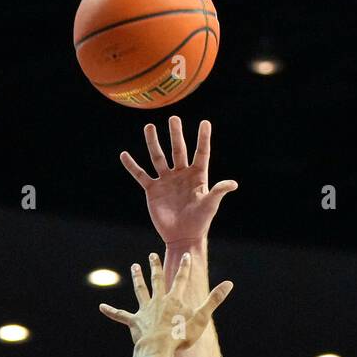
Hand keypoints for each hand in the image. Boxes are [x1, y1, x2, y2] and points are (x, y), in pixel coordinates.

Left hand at [99, 250, 231, 349]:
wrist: (159, 348)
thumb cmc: (180, 336)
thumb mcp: (201, 318)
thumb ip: (214, 300)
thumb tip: (229, 284)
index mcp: (174, 300)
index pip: (181, 279)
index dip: (185, 267)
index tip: (186, 255)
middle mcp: (158, 301)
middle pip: (157, 280)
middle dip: (155, 267)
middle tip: (151, 255)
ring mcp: (145, 311)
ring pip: (140, 291)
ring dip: (137, 278)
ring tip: (133, 267)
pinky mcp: (134, 322)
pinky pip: (121, 315)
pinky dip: (111, 311)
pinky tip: (101, 307)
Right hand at [120, 117, 237, 245]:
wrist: (182, 237)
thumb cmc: (200, 222)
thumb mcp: (210, 205)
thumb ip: (218, 191)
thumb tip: (233, 184)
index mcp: (197, 176)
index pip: (201, 153)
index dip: (203, 138)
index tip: (205, 123)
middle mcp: (181, 174)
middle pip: (178, 150)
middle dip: (176, 134)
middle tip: (174, 118)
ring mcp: (166, 181)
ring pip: (158, 157)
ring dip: (153, 142)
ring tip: (149, 127)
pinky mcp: (153, 190)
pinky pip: (141, 175)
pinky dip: (132, 166)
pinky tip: (124, 155)